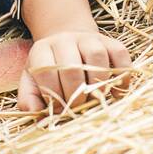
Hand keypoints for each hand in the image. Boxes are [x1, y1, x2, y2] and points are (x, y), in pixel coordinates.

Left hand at [16, 29, 131, 114]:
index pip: (47, 73)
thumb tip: (36, 115)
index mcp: (42, 50)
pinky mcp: (110, 41)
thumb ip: (29, 99)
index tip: (59, 109)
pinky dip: (123, 74)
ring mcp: (89, 38)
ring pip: (97, 56)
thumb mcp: (32, 81)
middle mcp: (65, 39)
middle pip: (72, 68)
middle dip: (76, 95)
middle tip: (78, 107)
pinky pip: (121, 54)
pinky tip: (117, 92)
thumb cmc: (50, 69)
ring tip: (96, 98)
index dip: (54, 97)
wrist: (67, 42)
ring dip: (98, 84)